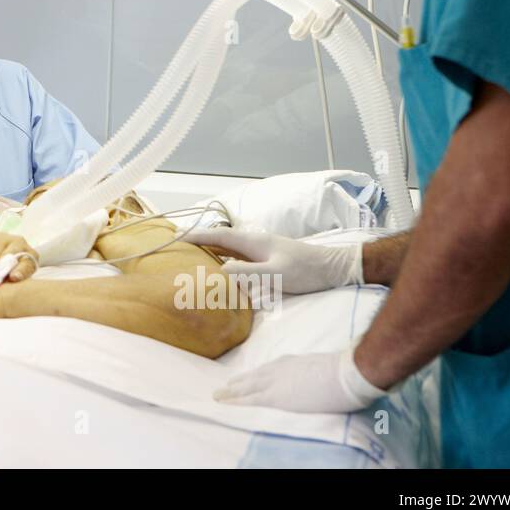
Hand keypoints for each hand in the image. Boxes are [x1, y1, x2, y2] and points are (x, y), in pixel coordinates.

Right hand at [0, 232, 38, 289]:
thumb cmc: (5, 271)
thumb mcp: (12, 278)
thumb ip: (12, 285)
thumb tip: (5, 299)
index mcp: (29, 255)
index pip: (27, 263)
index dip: (21, 270)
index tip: (14, 278)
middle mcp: (17, 243)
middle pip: (7, 259)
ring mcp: (0, 238)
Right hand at [185, 227, 362, 293]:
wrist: (335, 268)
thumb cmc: (307, 270)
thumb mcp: (275, 274)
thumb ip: (246, 273)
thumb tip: (218, 273)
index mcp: (253, 241)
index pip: (217, 235)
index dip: (195, 236)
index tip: (174, 237)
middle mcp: (254, 242)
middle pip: (220, 239)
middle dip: (198, 240)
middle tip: (176, 246)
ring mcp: (261, 250)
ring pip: (228, 248)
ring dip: (210, 250)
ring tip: (192, 256)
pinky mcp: (268, 260)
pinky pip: (238, 257)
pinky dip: (224, 259)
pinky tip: (221, 268)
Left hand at [213, 348, 386, 412]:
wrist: (345, 374)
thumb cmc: (343, 371)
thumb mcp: (324, 367)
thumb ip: (315, 370)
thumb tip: (320, 376)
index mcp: (292, 361)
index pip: (269, 369)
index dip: (257, 374)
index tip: (248, 378)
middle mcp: (279, 368)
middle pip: (254, 375)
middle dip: (239, 381)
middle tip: (225, 386)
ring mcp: (276, 381)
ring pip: (246, 385)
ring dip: (231, 390)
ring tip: (218, 394)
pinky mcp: (276, 396)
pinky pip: (249, 398)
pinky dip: (235, 400)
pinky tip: (224, 401)